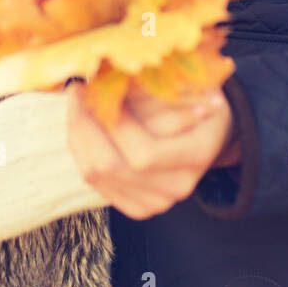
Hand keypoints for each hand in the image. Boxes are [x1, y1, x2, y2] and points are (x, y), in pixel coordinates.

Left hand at [66, 82, 238, 219]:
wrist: (211, 134)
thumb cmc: (198, 98)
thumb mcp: (185, 84)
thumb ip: (149, 86)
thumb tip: (104, 79)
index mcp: (196, 155)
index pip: (142, 153)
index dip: (112, 122)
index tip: (94, 85)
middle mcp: (175, 187)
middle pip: (109, 167)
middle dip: (83, 126)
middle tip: (76, 91)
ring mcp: (155, 203)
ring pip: (94, 175)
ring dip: (78, 135)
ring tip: (77, 104)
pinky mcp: (136, 207)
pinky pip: (94, 182)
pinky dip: (82, 151)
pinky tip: (83, 126)